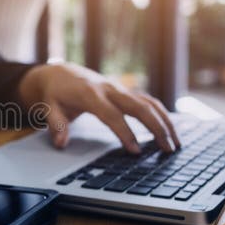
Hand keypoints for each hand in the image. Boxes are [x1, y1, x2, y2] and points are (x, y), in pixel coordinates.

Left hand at [18, 63, 180, 152]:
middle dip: (156, 128)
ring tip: (176, 144)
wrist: (59, 73)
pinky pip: (148, 102)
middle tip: (168, 150)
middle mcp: (110, 90)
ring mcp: (120, 89)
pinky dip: (162, 115)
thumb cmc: (55, 93)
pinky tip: (171, 131)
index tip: (136, 151)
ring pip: (149, 103)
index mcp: (91, 95)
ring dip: (165, 122)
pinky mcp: (125, 92)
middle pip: (139, 107)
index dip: (125, 133)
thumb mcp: (48, 107)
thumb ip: (56, 125)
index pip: (112, 116)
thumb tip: (60, 143)